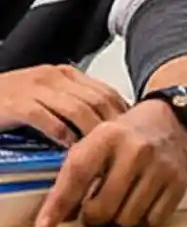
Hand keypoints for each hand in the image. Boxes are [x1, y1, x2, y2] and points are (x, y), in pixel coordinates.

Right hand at [0, 65, 127, 146]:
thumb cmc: (11, 100)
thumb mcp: (49, 96)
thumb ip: (74, 105)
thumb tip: (107, 127)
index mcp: (66, 74)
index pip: (106, 91)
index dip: (122, 113)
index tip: (133, 134)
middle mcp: (54, 77)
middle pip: (97, 100)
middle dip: (113, 126)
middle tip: (122, 149)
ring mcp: (35, 89)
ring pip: (77, 109)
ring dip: (91, 133)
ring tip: (101, 153)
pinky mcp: (16, 104)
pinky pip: (46, 118)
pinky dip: (61, 134)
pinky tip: (69, 149)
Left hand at [36, 99, 186, 226]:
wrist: (171, 121)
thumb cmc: (126, 136)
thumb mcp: (97, 140)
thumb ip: (75, 173)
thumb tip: (57, 215)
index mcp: (109, 135)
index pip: (78, 174)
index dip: (59, 203)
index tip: (47, 224)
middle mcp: (137, 150)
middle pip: (104, 206)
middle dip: (93, 217)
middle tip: (93, 212)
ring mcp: (161, 167)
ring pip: (128, 218)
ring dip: (117, 220)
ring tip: (117, 206)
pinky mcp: (179, 181)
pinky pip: (153, 220)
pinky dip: (141, 220)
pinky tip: (138, 205)